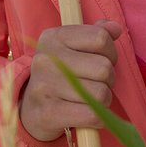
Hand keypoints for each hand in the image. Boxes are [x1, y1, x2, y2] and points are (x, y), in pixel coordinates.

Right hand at [19, 20, 121, 141]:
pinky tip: (88, 115)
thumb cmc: (60, 75)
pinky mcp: (48, 113)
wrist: (30, 110)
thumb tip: (115, 28)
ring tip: (90, 99)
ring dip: (104, 100)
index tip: (100, 59)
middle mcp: (45, 59)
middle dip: (108, 79)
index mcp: (53, 37)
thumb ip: (97, 33)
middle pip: (104, 68)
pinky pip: (92, 115)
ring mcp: (44, 87)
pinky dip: (98, 118)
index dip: (110, 52)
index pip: (100, 38)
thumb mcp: (73, 48)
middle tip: (96, 83)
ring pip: (101, 94)